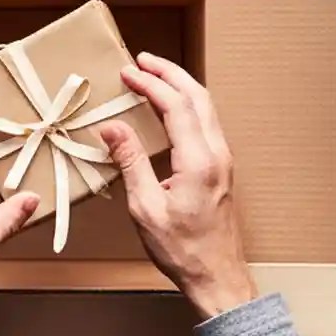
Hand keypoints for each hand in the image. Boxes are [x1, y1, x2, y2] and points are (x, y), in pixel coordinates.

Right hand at [99, 52, 257, 318]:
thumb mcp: (145, 208)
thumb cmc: (182, 250)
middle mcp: (217, 154)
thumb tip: (112, 128)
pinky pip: (207, 123)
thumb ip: (130, 162)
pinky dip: (187, 104)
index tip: (127, 73)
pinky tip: (170, 107)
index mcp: (199, 161)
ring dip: (180, 86)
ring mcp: (223, 160)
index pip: (175, 106)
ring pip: (206, 107)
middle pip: (197, 96)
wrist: (217, 276)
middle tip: (143, 59)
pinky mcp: (221, 168)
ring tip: (154, 75)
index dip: (150, 84)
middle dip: (169, 73)